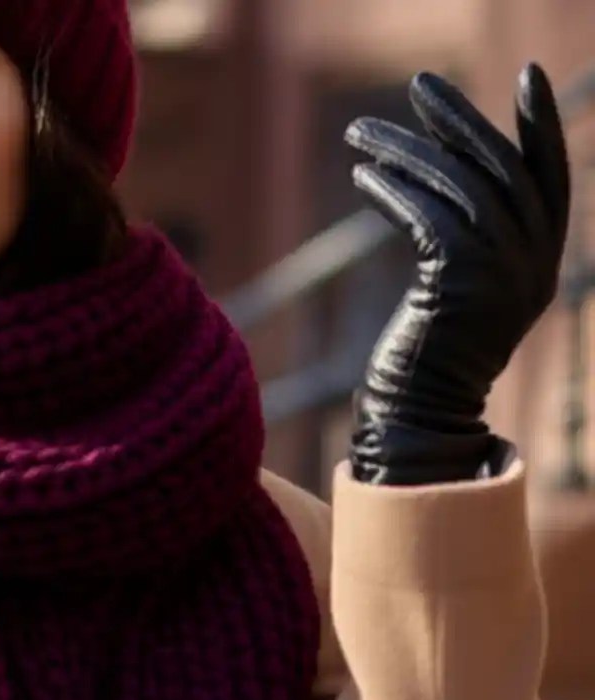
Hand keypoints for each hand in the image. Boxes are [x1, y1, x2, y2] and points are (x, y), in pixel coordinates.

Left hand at [344, 63, 570, 484]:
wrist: (417, 414)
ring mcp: (499, 276)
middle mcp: (531, 265)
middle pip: (500, 168)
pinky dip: (392, 189)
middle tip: (419, 84)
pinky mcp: (456, 286)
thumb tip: (441, 164)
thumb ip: (471, 234)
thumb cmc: (428, 351)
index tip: (531, 73)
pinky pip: (426, 217)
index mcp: (541, 261)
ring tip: (360, 132)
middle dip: (458, 120)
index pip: (550, 177)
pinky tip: (362, 174)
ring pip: (457, 186)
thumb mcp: (463, 286)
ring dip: (405, 150)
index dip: (541, 125)